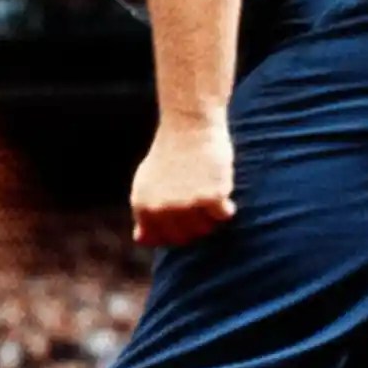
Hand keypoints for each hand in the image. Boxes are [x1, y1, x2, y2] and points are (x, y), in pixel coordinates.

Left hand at [129, 118, 235, 247]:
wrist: (188, 127)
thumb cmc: (169, 155)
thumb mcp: (145, 184)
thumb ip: (145, 213)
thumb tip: (141, 240)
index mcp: (143, 207)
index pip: (158, 239)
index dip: (172, 232)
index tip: (181, 218)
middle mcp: (162, 209)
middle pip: (184, 238)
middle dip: (192, 226)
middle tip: (198, 205)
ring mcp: (187, 205)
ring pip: (205, 229)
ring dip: (209, 217)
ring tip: (207, 194)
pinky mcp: (212, 196)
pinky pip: (224, 216)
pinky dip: (226, 207)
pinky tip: (220, 189)